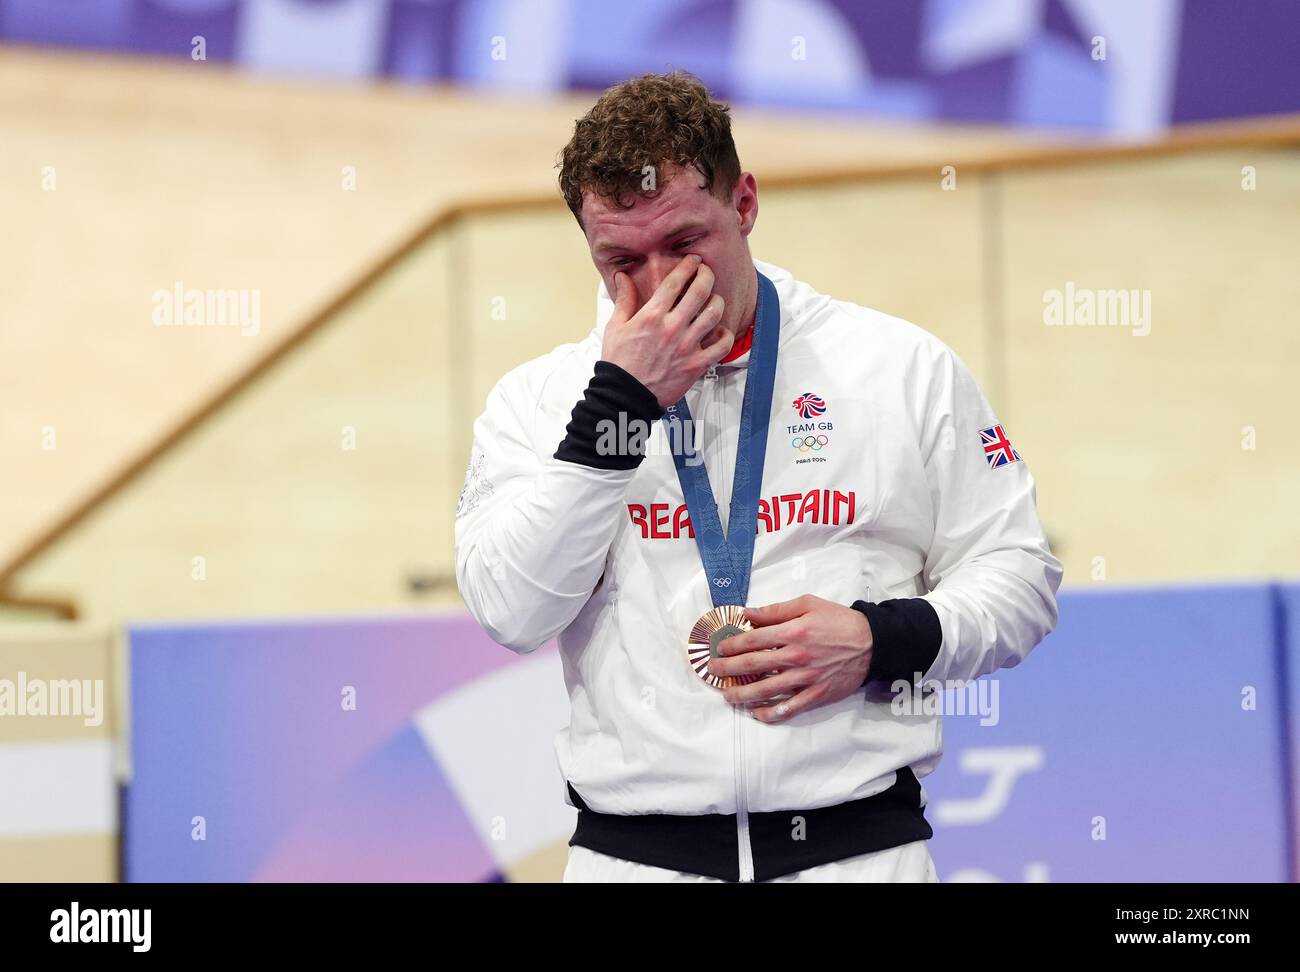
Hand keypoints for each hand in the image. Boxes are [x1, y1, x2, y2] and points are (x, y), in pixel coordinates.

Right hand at [601, 254, 732, 407]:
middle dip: (706, 275)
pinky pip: (722, 345)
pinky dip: (725, 335)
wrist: (625, 396)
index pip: (675, 281)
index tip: (693, 260)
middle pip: (700, 291)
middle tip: (707, 272)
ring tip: (713, 300)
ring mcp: (687, 346)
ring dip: (716, 302)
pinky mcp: (697, 364)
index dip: (688, 266)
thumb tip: (622, 276)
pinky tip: (719, 331)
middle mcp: (672, 327)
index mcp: (651, 316)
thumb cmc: (619, 361)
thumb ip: (624, 299)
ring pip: (714, 313)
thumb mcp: (615, 326)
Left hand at [706, 595, 873, 723]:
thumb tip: (747, 614)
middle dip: (728, 669)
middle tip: (714, 671)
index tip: (720, 649)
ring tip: (728, 695)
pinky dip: (770, 713)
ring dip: (742, 695)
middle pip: (752, 666)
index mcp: (793, 632)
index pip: (752, 640)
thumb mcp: (808, 604)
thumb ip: (775, 610)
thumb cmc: (838, 620)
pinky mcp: (816, 695)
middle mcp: (796, 657)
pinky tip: (756, 713)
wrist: (872, 643)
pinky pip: (788, 709)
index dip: (732, 646)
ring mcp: (806, 679)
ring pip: (766, 691)